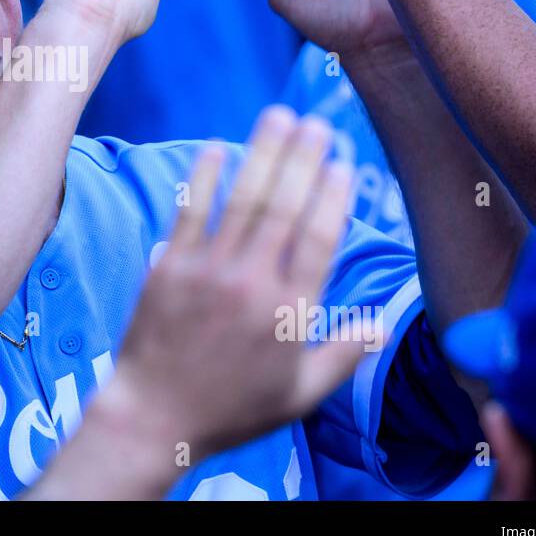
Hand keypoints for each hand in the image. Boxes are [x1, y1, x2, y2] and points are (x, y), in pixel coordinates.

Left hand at [109, 106, 365, 462]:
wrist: (153, 419)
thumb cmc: (230, 411)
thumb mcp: (298, 395)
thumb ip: (342, 355)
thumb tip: (382, 323)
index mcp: (289, 313)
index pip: (319, 240)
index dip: (332, 198)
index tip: (343, 165)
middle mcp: (251, 285)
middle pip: (283, 208)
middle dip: (302, 159)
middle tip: (316, 124)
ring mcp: (207, 272)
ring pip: (242, 201)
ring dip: (262, 154)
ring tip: (279, 116)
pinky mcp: (169, 268)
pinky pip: (190, 213)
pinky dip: (205, 179)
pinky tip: (217, 147)